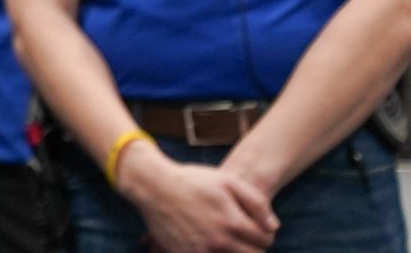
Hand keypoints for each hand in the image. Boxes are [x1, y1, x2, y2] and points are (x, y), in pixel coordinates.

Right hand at [115, 142, 276, 251]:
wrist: (153, 186)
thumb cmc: (191, 180)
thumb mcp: (227, 181)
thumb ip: (256, 202)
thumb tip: (273, 226)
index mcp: (233, 222)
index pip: (265, 240)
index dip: (264, 233)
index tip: (254, 227)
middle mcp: (220, 241)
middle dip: (253, 246)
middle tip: (243, 235)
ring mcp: (202, 251)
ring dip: (236, 252)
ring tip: (227, 240)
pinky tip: (211, 243)